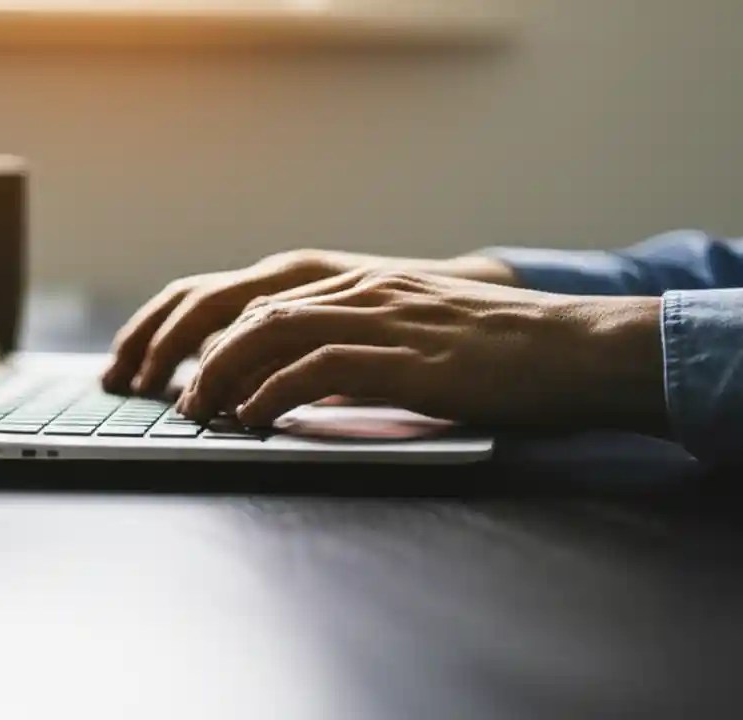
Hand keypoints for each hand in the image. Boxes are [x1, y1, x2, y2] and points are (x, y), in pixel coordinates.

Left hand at [176, 270, 664, 429]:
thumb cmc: (507, 350)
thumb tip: (315, 380)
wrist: (575, 346)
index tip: (179, 368)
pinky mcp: (403, 359)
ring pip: (272, 333)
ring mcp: (383, 320)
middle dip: (197, 352)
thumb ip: (371, 343)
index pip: (263, 298)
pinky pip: (316, 369)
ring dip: (223, 374)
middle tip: (168, 394)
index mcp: (368, 285)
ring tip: (197, 411)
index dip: (211, 331)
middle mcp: (365, 292)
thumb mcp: (426, 332)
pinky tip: (253, 418)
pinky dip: (272, 394)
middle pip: (252, 311)